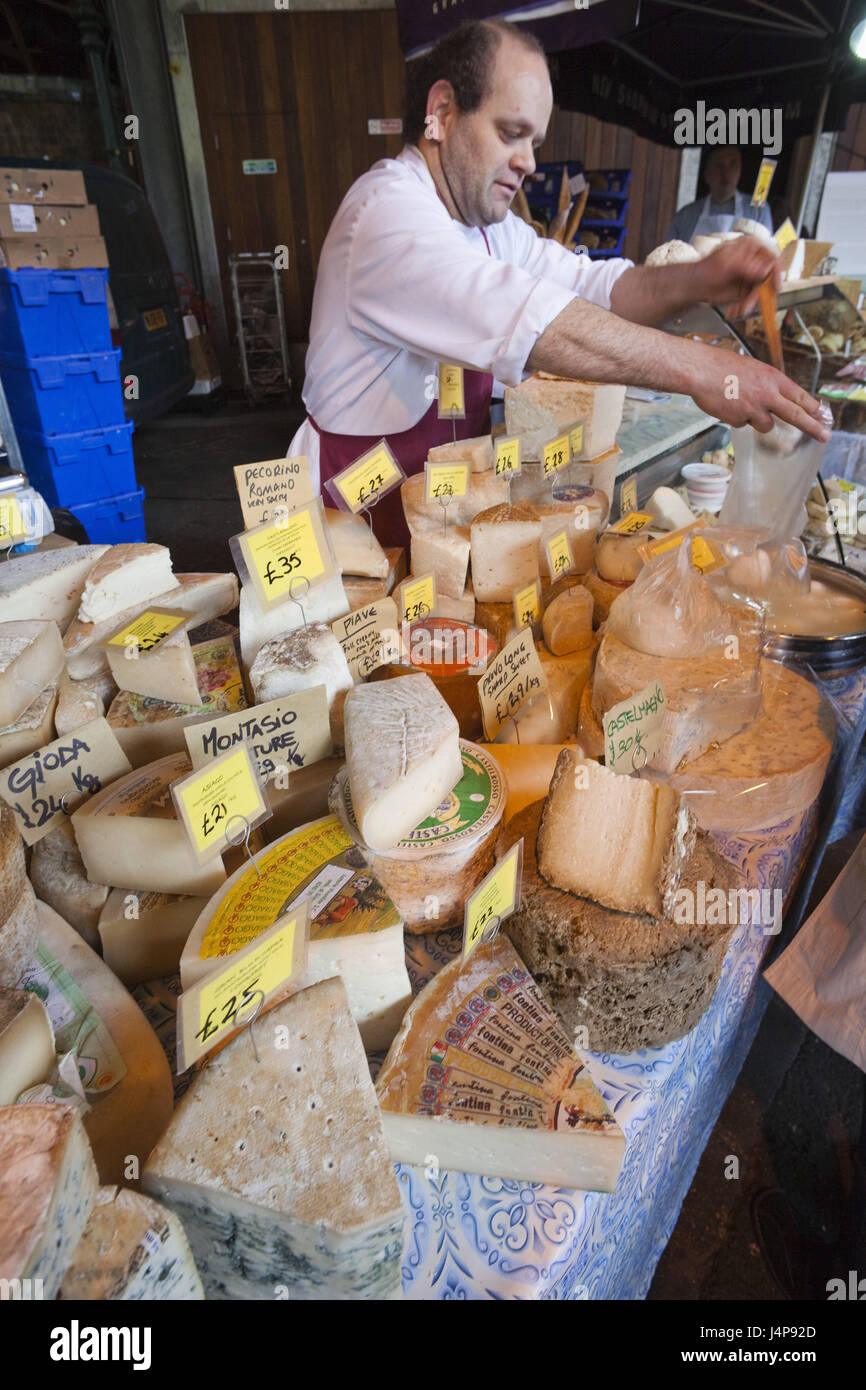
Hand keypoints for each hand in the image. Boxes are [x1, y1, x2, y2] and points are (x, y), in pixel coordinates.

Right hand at [687, 342, 829, 440]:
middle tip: (825, 436)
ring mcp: (753, 408)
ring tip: (741, 404)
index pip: (799, 395)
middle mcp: (767, 394)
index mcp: (773, 378)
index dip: (812, 407)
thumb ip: (768, 385)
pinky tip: (727, 405)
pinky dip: (736, 418)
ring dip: (757, 420)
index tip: (823, 416)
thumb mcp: (754, 369)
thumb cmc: (724, 367)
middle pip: (795, 415)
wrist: (701, 370)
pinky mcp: (738, 419)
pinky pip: (743, 424)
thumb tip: (778, 402)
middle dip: (812, 427)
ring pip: (766, 425)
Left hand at [693, 237, 780, 316]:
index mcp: (751, 247)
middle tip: (750, 303)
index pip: (772, 257)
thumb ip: (746, 267)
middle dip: (760, 293)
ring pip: (762, 291)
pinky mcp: (747, 289)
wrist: (694, 285)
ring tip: (739, 309)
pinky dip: (746, 306)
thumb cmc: (706, 269)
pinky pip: (753, 299)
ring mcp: (751, 275)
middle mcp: (755, 260)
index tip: (775, 286)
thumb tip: (763, 271)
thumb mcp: (726, 265)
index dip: (776, 272)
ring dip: (751, 302)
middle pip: (769, 277)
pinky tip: (736, 309)